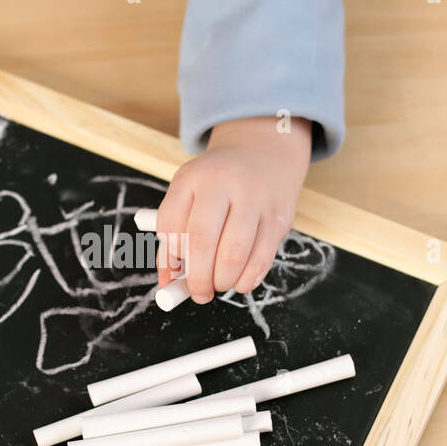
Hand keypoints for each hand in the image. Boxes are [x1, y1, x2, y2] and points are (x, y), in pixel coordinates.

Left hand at [156, 116, 310, 302]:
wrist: (264, 152)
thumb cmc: (219, 184)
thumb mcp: (189, 194)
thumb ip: (174, 235)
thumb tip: (168, 283)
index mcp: (193, 177)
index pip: (170, 223)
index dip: (170, 255)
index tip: (175, 271)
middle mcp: (223, 184)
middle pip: (202, 240)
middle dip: (197, 278)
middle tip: (198, 292)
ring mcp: (255, 199)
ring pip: (234, 253)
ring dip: (222, 280)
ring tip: (219, 283)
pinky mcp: (279, 217)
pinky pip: (262, 259)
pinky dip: (247, 279)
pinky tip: (239, 281)